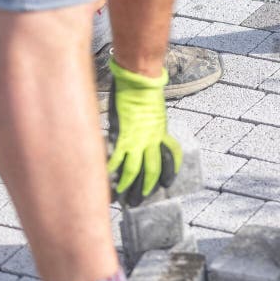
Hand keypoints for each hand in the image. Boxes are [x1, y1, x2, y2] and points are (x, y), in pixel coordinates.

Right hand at [107, 59, 181, 206]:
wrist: (140, 82)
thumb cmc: (145, 91)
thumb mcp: (155, 109)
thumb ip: (150, 122)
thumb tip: (144, 127)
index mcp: (162, 132)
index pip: (173, 154)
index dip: (173, 169)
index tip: (169, 181)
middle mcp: (153, 139)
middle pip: (154, 168)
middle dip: (148, 185)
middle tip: (142, 198)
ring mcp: (138, 139)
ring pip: (136, 168)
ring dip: (130, 183)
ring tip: (123, 194)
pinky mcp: (123, 135)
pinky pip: (118, 157)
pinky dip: (112, 169)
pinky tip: (106, 178)